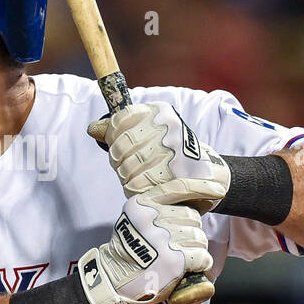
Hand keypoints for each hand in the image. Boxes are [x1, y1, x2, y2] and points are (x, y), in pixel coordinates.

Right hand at [77, 191, 212, 303]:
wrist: (114, 282)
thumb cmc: (130, 252)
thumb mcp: (135, 220)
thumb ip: (159, 208)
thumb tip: (196, 203)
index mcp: (142, 204)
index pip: (179, 187)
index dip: (203, 188)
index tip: (219, 190)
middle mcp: (151, 217)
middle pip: (193, 217)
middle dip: (191, 231)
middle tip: (176, 245)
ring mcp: (162, 239)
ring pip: (199, 237)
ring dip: (196, 249)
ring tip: (178, 257)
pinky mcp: (172, 260)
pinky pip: (202, 256)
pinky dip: (200, 264)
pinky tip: (188, 268)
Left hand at [87, 102, 229, 210]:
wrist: (211, 175)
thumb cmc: (172, 153)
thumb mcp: (148, 134)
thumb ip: (118, 130)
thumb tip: (93, 129)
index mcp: (160, 112)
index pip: (118, 123)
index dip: (113, 140)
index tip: (122, 148)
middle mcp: (168, 128)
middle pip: (119, 150)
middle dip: (120, 163)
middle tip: (132, 169)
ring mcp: (173, 151)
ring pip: (126, 170)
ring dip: (129, 180)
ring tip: (144, 179)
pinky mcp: (175, 175)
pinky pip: (138, 186)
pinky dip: (137, 191)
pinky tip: (147, 189)